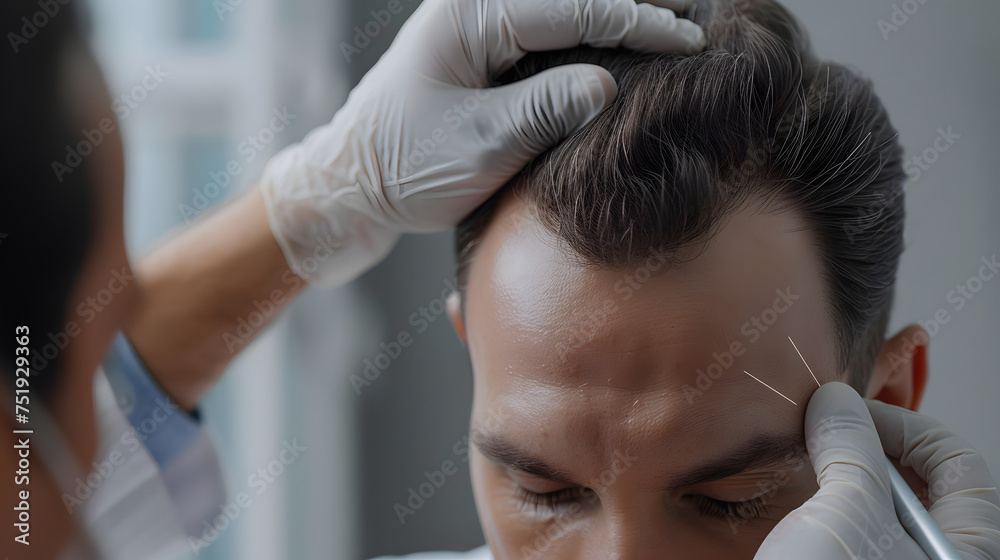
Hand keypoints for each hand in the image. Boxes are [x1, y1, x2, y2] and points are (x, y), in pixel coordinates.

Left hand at [259, 0, 704, 286]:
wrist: (354, 183)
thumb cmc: (406, 167)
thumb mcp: (479, 146)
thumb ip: (543, 110)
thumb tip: (606, 82)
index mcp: (471, 14)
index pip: (576, 8)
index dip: (639, 23)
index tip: (690, 40)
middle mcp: (475, 4)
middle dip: (635, 3)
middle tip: (696, 14)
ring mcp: (478, 22)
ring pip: (565, 9)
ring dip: (614, 16)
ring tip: (672, 22)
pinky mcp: (482, 45)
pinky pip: (547, 30)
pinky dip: (588, 35)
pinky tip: (621, 48)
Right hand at [754, 382, 999, 559]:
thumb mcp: (845, 513)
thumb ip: (849, 446)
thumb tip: (834, 399)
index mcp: (969, 547)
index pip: (954, 457)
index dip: (901, 423)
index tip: (849, 414)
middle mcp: (940, 557)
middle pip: (921, 477)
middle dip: (870, 445)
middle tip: (824, 431)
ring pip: (885, 503)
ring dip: (846, 473)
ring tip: (808, 463)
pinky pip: (859, 527)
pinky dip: (832, 505)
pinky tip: (798, 503)